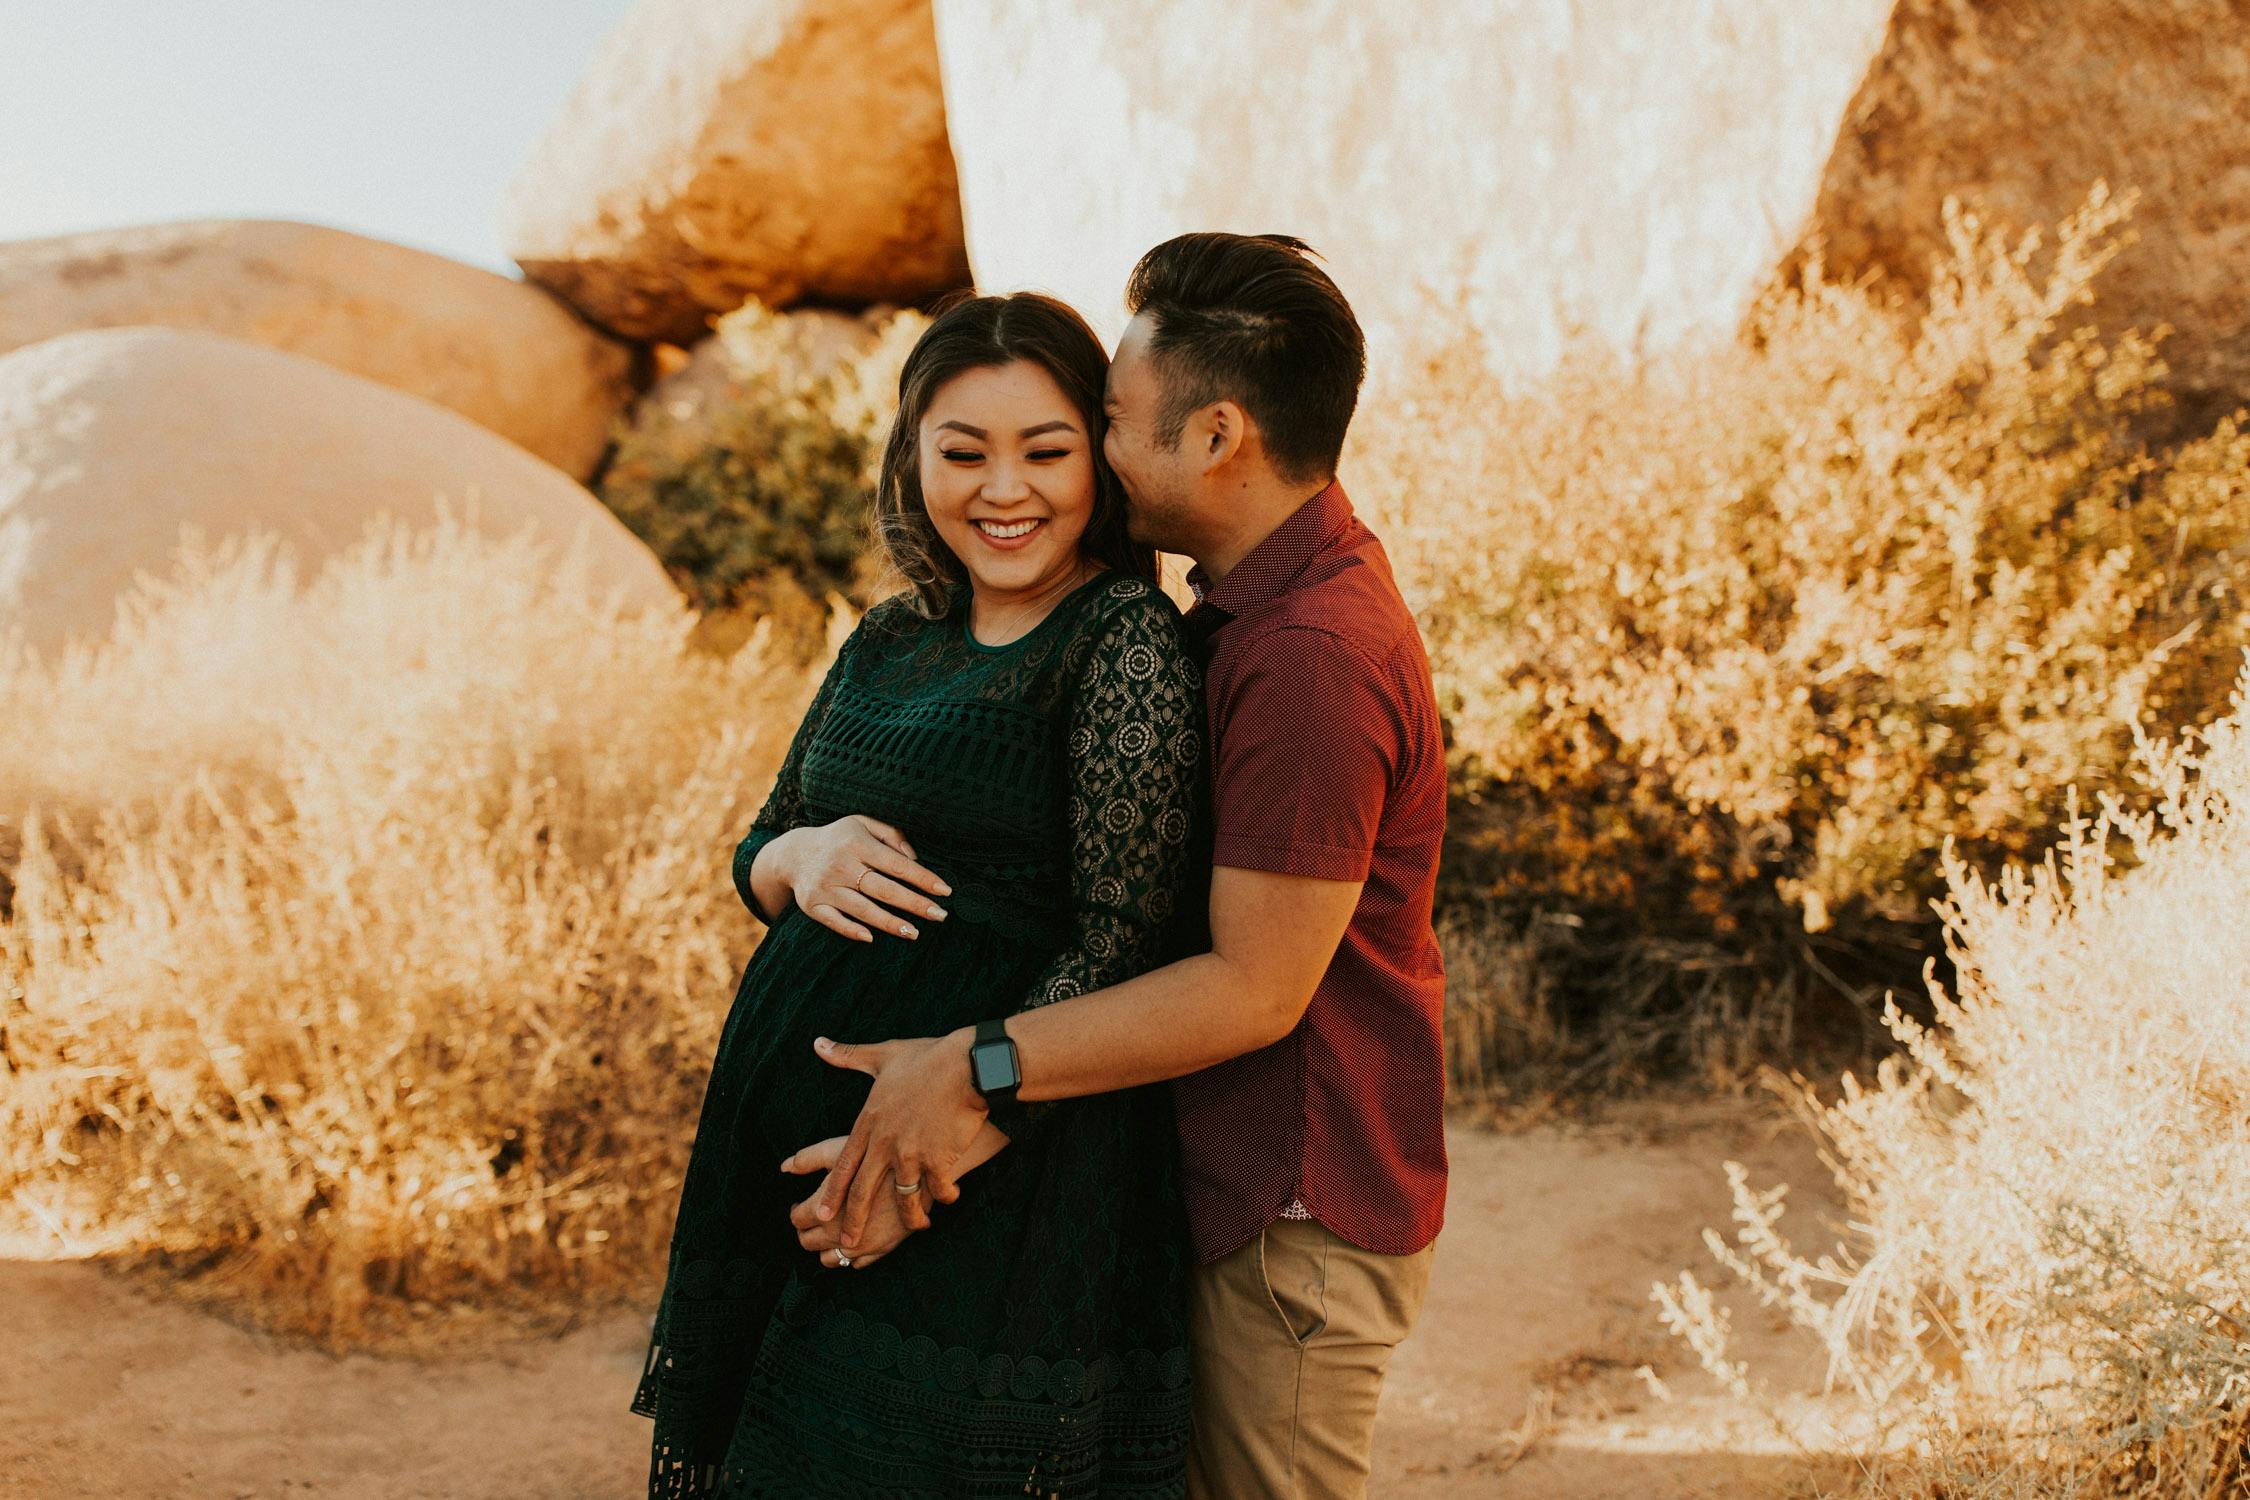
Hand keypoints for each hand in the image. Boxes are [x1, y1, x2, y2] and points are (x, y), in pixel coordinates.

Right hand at [766, 815, 950, 942]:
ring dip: (890, 923)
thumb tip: (914, 858)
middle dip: (915, 904)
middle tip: (941, 915)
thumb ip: (892, 834)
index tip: (945, 890)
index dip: (922, 878)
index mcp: (857, 844)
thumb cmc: (840, 839)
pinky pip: (834, 921)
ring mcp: (825, 887)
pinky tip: (872, 939)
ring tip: (915, 933)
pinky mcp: (813, 906)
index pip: (896, 864)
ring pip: (863, 909)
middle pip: (884, 889)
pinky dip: (851, 930)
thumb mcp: (863, 824)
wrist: (794, 854)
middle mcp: (840, 866)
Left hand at [782, 1135, 917, 1266]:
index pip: (797, 1219)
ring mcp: (862, 1245)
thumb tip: (785, 1166)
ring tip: (832, 1228)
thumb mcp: (841, 1150)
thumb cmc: (879, 1155)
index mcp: (826, 1208)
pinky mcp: (882, 1250)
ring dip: (826, 1246)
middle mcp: (839, 1232)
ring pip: (830, 1259)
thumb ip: (809, 1159)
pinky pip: (857, 1264)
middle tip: (815, 1216)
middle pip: (808, 1243)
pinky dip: (852, 1254)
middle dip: (807, 1229)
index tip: (801, 1203)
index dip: (797, 1210)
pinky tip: (856, 1235)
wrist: (922, 1170)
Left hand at [808, 1029, 989, 1250]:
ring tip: (915, 1227)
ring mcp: (912, 1155)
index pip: (843, 1165)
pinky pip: (938, 1190)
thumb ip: (848, 1055)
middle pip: (862, 1191)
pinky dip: (944, 1196)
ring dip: (909, 1217)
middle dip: (854, 1221)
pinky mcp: (939, 1160)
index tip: (820, 1215)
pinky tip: (949, 1198)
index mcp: (869, 1122)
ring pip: (902, 1199)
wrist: (967, 1066)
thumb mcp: (883, 1055)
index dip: (832, 1193)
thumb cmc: (927, 1058)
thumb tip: (819, 1043)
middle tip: (846, 1244)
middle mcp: (885, 1144)